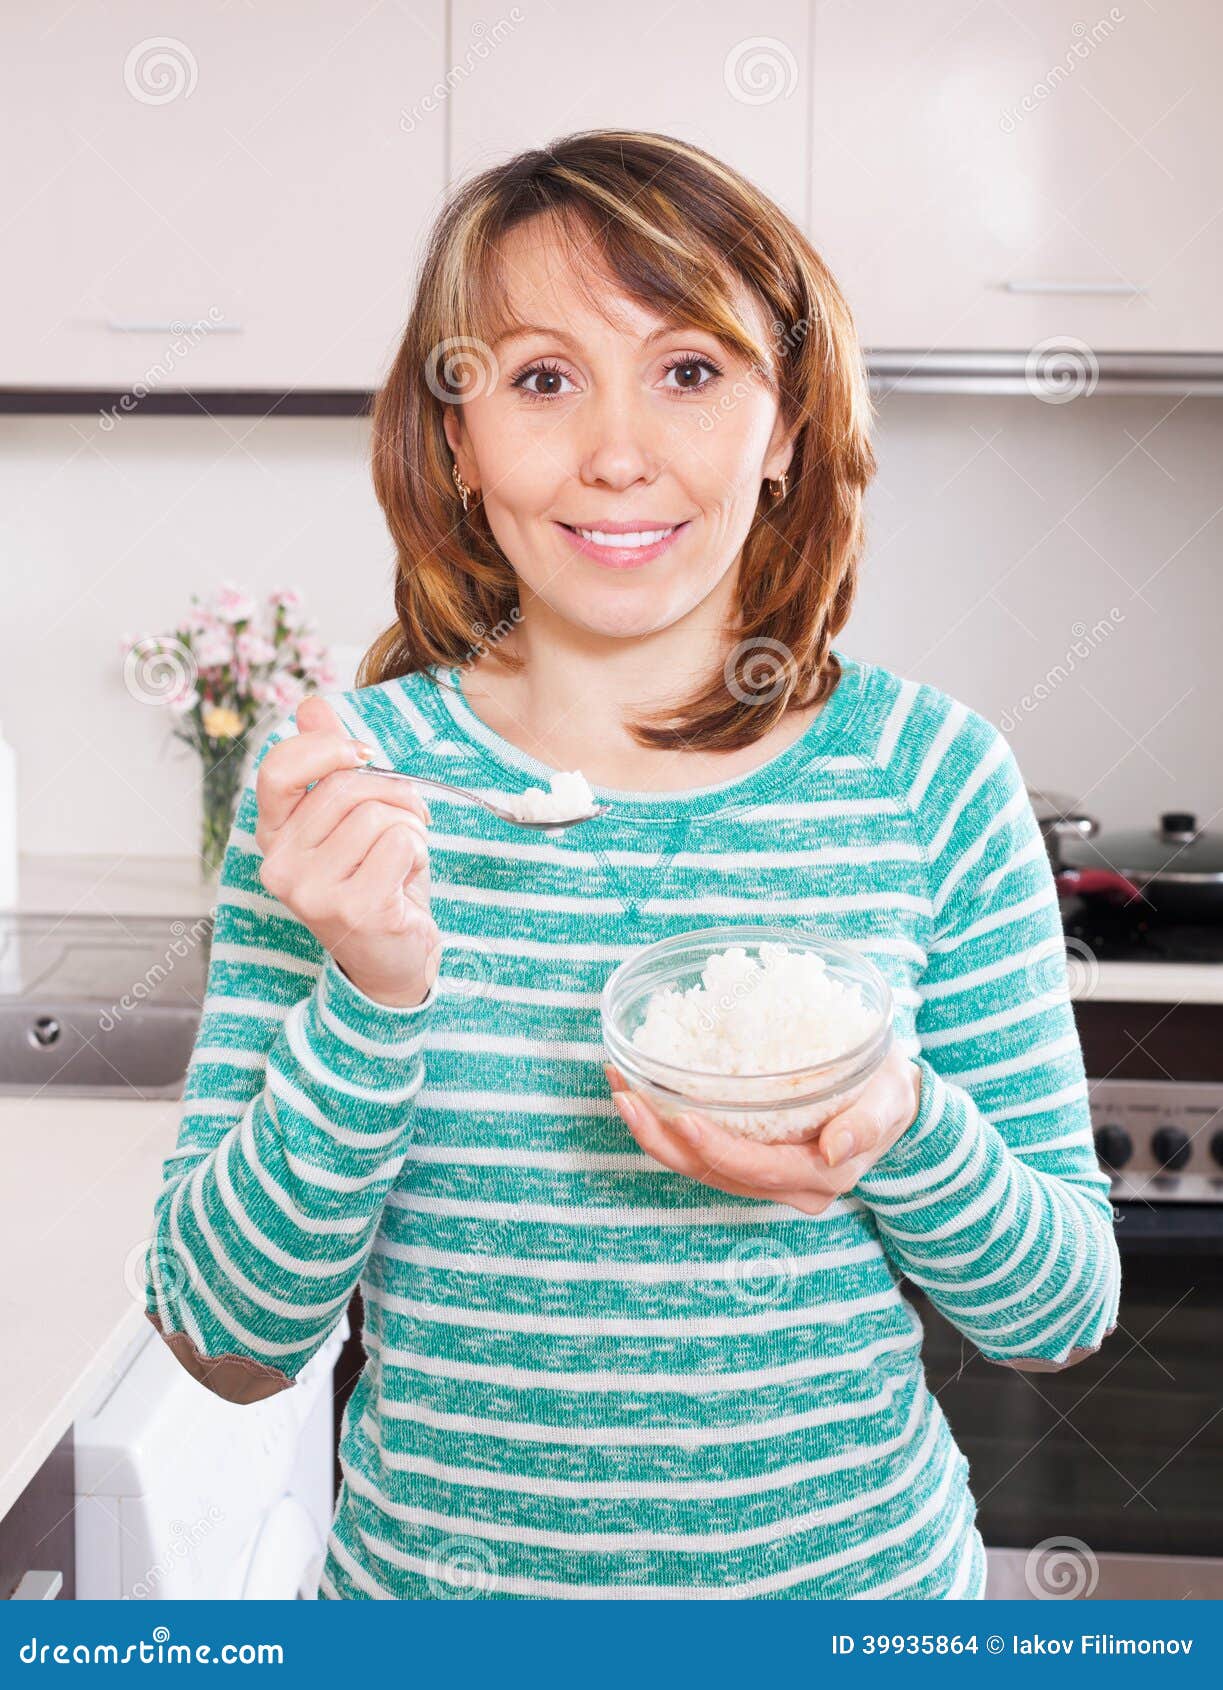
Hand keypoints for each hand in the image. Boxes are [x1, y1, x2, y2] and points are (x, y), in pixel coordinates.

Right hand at [255, 696, 441, 1007]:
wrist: (394, 960)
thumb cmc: (375, 881)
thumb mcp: (349, 821)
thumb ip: (328, 765)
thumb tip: (313, 705)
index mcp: (274, 839)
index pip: (278, 770)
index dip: (325, 749)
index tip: (362, 756)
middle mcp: (282, 867)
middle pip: (345, 788)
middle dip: (394, 792)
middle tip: (410, 817)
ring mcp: (314, 893)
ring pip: (378, 814)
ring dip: (411, 827)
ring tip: (404, 858)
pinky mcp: (357, 909)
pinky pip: (402, 842)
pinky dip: (420, 852)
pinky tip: (407, 880)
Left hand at [605, 1039, 921, 1214]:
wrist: (890, 1101)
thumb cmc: (889, 1091)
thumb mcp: (890, 1098)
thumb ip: (867, 1123)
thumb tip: (836, 1148)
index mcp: (820, 1178)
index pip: (758, 1170)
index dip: (717, 1148)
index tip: (682, 1116)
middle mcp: (788, 1188)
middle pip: (715, 1174)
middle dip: (663, 1140)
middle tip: (624, 1096)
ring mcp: (766, 1178)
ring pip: (700, 1168)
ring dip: (655, 1133)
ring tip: (620, 1088)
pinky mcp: (751, 1161)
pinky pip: (703, 1153)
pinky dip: (669, 1126)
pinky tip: (643, 1092)